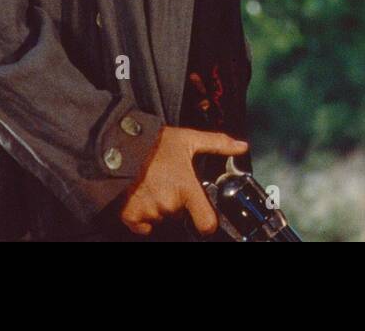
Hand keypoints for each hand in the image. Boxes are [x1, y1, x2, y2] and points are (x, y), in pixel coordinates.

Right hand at [118, 126, 248, 235]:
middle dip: (178, 203)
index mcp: (187, 189)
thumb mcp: (190, 139)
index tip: (206, 220)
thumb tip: (242, 147)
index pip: (205, 223)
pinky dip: (142, 215)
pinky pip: (142, 225)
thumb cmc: (157, 143)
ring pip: (162, 217)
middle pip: (181, 215)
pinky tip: (142, 197)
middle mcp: (169, 204)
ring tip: (154, 185)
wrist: (121, 145)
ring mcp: (149, 211)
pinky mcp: (131, 215)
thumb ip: (218, 144)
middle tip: (170, 183)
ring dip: (160, 207)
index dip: (208, 224)